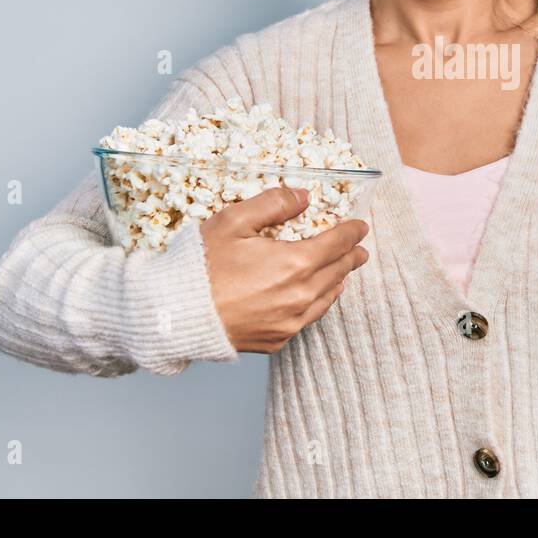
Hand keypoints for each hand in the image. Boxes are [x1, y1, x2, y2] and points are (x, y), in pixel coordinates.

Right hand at [199, 187, 369, 352]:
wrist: (176, 315)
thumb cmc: (201, 265)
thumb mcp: (233, 221)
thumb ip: (273, 203)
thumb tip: (304, 197)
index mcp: (295, 263)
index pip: (338, 244)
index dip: (352, 233)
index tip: (361, 227)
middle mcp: (300, 295)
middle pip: (338, 272)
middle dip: (351, 257)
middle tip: (359, 250)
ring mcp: (290, 322)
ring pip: (327, 298)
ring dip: (337, 281)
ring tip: (341, 273)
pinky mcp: (276, 340)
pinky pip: (307, 319)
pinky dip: (316, 304)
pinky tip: (313, 298)